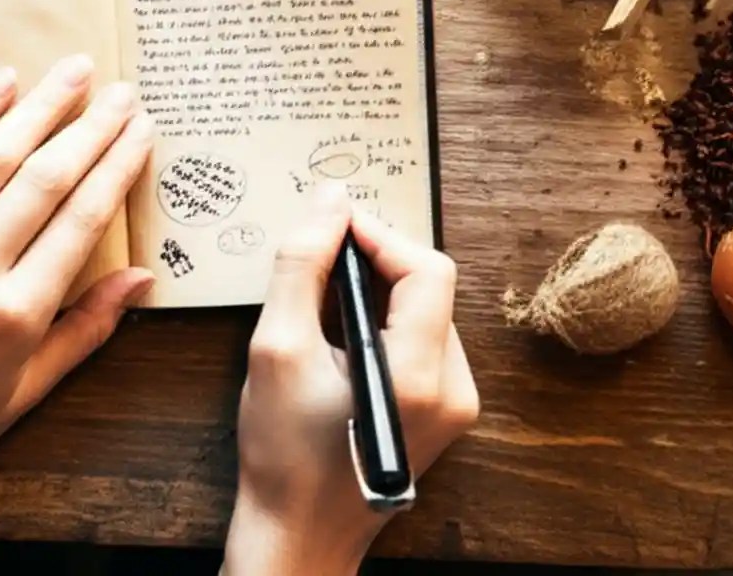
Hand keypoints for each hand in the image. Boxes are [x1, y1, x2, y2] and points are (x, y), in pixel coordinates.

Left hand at [0, 56, 154, 574]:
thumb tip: (141, 278)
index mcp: (16, 315)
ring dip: (36, 109)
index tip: (140, 132)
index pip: (80, 221)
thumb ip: (87, 328)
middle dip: (89, 129)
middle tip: (121, 91)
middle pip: (43, 180)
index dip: (116, 168)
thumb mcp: (28, 391)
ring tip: (71, 72)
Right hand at [222, 184, 478, 575]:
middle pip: (431, 286)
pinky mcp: (446, 410)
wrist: (300, 531)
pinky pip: (424, 338)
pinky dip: (386, 319)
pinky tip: (345, 332)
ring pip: (428, 309)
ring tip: (326, 294)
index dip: (380, 234)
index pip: (426, 270)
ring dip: (381, 287)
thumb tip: (329, 202)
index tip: (332, 223)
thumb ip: (302, 266)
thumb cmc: (284, 453)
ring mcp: (456, 403)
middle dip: (378, 258)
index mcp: (418, 377)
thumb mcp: (276, 348)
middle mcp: (454, 389)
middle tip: (323, 252)